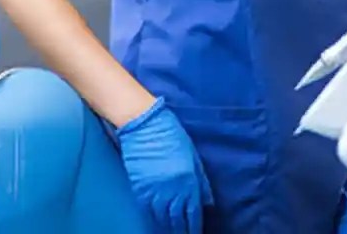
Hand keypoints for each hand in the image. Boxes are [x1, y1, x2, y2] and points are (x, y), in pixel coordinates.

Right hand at [116, 97, 213, 232]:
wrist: (144, 124)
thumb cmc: (171, 135)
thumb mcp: (193, 157)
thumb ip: (201, 182)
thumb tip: (207, 202)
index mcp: (189, 182)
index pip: (193, 214)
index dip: (194, 227)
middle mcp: (172, 191)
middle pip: (177, 220)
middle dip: (181, 231)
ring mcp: (154, 191)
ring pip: (161, 219)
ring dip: (166, 229)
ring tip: (170, 233)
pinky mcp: (139, 188)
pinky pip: (147, 211)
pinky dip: (152, 220)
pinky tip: (155, 224)